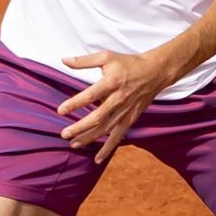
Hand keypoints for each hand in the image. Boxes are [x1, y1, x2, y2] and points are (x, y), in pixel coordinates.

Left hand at [57, 47, 180, 164]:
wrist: (154, 72)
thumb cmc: (128, 63)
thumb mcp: (106, 57)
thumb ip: (84, 61)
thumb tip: (64, 60)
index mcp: (111, 82)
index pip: (90, 95)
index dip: (75, 103)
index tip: (60, 111)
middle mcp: (118, 99)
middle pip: (97, 117)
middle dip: (79, 127)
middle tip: (64, 134)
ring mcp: (125, 111)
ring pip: (105, 129)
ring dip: (89, 138)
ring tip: (73, 144)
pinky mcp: (130, 119)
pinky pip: (118, 137)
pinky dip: (108, 148)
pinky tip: (97, 158)